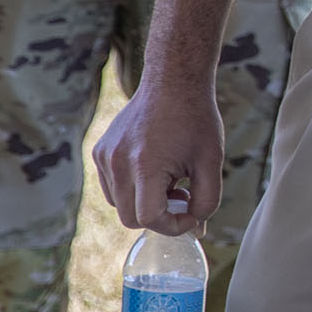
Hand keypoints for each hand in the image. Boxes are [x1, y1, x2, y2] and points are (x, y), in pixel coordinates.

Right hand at [92, 78, 224, 238]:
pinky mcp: (100, 151)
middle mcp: (117, 163)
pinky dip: (132, 188)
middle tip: (182, 195)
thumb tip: (196, 229)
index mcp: (145, 166)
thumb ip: (207, 202)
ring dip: (145, 202)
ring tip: (170, 180)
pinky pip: (111, 186)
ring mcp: (104, 157)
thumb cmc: (196, 121)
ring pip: (119, 204)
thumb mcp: (212, 163)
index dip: (174, 225)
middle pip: (130, 218)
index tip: (192, 213)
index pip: (149, 219)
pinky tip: (155, 168)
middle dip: (160, 216)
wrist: (173, 83)